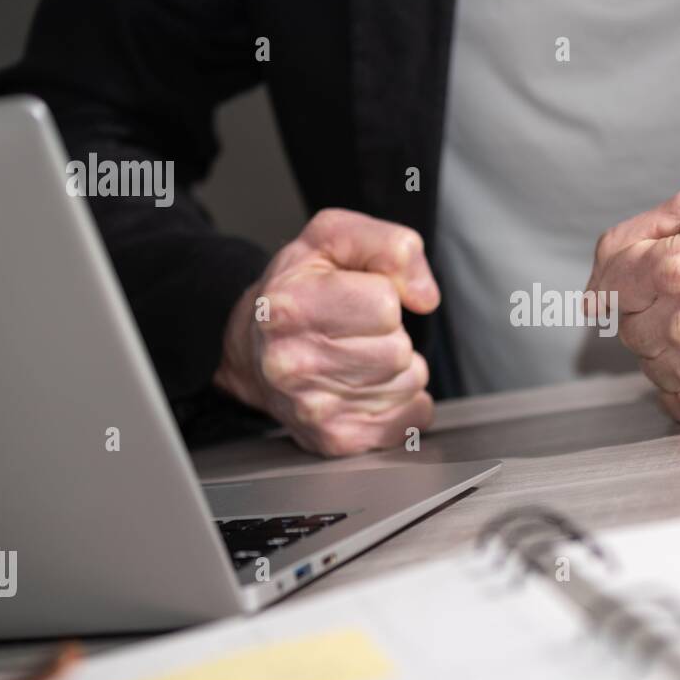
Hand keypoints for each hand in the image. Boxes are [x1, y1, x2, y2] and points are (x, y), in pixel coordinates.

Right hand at [214, 209, 438, 455]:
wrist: (254, 350)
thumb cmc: (299, 290)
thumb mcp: (333, 239)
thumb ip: (390, 247)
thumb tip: (425, 297)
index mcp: (290, 306)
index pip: (384, 304)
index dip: (383, 293)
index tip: (356, 295)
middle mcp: (293, 364)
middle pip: (398, 349)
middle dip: (390, 335)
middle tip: (356, 330)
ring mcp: (314, 409)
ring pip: (409, 383)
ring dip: (396, 368)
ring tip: (357, 356)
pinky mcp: (337, 440)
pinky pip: (412, 417)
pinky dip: (402, 401)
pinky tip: (366, 387)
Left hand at [586, 191, 679, 424]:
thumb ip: (630, 240)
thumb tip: (593, 293)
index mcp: (678, 267)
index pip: (605, 288)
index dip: (621, 283)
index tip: (642, 285)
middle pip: (626, 327)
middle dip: (652, 312)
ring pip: (647, 364)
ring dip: (670, 348)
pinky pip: (669, 398)